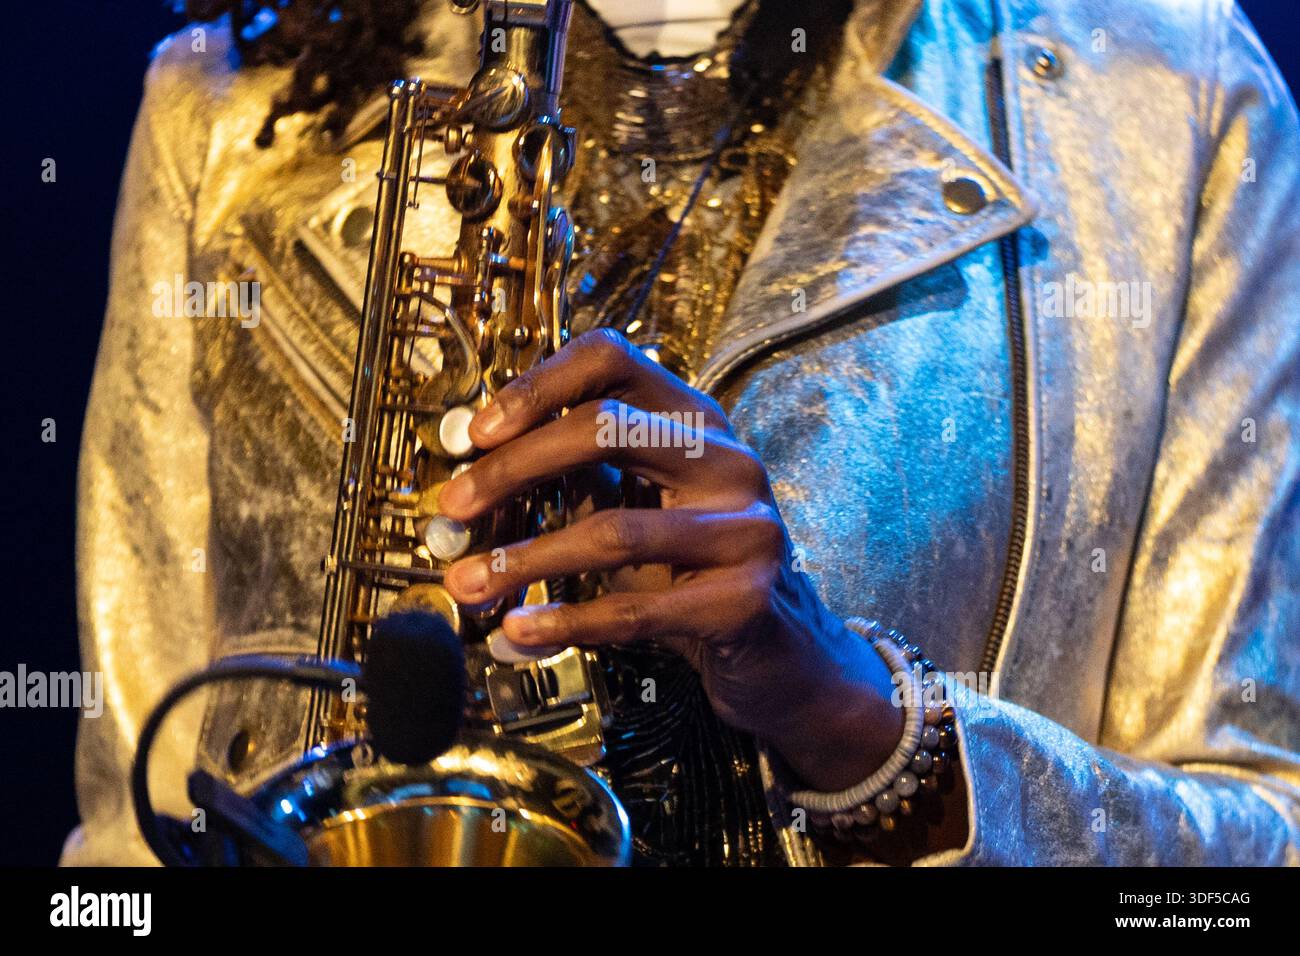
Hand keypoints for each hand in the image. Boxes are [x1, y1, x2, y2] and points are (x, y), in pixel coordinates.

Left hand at [438, 329, 901, 789]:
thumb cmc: (693, 573)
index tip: (479, 432)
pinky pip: (637, 609)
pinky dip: (566, 622)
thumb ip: (574, 480)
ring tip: (469, 583)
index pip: (614, 361)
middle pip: (604, 427)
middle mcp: (728, 459)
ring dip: (524, 560)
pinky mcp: (747, 596)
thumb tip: (477, 470)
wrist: (778, 649)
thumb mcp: (637, 508)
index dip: (538, 384)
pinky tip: (522, 629)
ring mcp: (746, 526)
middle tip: (455, 508)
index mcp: (695, 421)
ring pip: (613, 529)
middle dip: (512, 468)